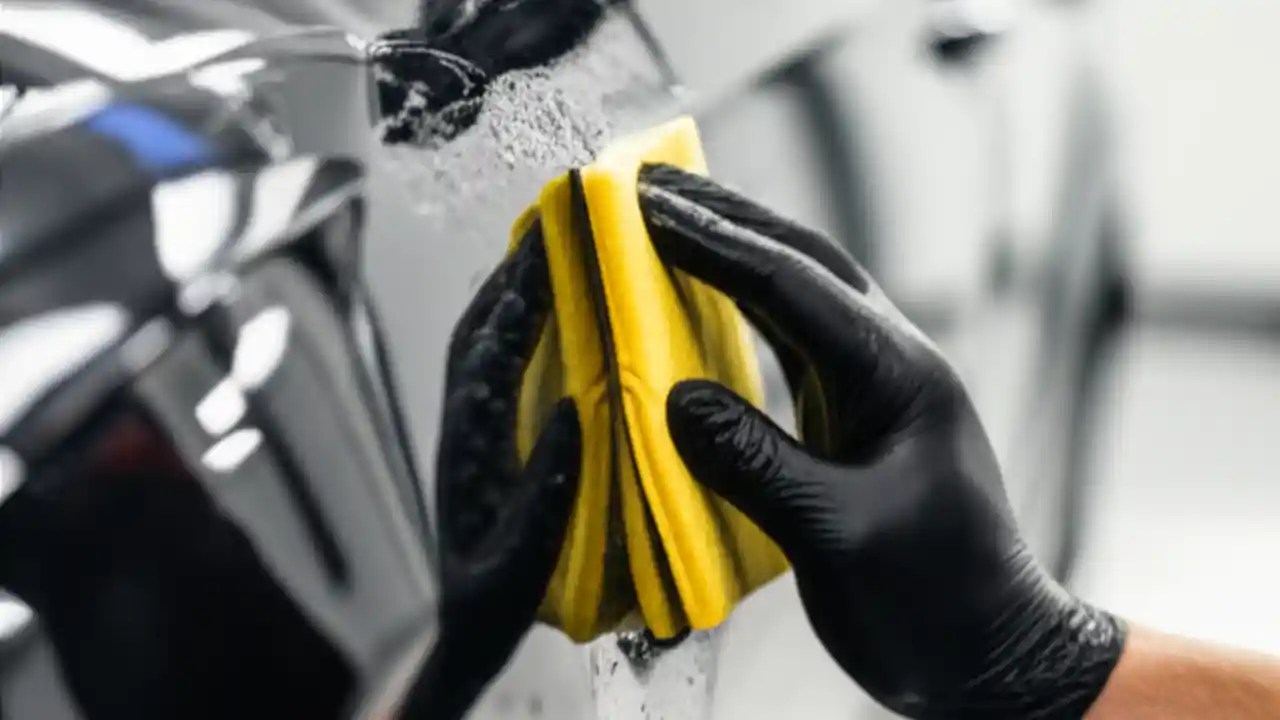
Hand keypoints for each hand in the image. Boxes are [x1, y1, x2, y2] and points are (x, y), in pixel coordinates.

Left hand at [404, 227, 579, 718]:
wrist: (468, 625)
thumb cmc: (496, 599)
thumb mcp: (522, 560)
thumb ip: (546, 491)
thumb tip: (574, 411)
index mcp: (468, 449)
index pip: (487, 355)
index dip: (518, 298)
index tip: (552, 245)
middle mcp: (463, 424)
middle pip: (477, 328)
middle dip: (512, 270)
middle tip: (555, 217)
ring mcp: (472, 424)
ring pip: (483, 337)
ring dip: (512, 286)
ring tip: (554, 241)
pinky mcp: (488, 431)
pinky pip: (498, 360)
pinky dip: (519, 319)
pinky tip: (553, 302)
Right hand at [637, 164, 1124, 718]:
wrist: (987, 649)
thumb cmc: (935, 601)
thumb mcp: (841, 536)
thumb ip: (759, 465)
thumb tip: (677, 399)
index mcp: (899, 375)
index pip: (795, 286)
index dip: (717, 242)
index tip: (646, 206)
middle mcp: (889, 364)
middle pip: (803, 263)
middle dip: (727, 217)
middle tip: (649, 182)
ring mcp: (872, 387)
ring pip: (797, 294)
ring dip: (733, 251)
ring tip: (666, 216)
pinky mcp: (851, 418)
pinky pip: (788, 343)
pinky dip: (738, 309)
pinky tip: (702, 300)